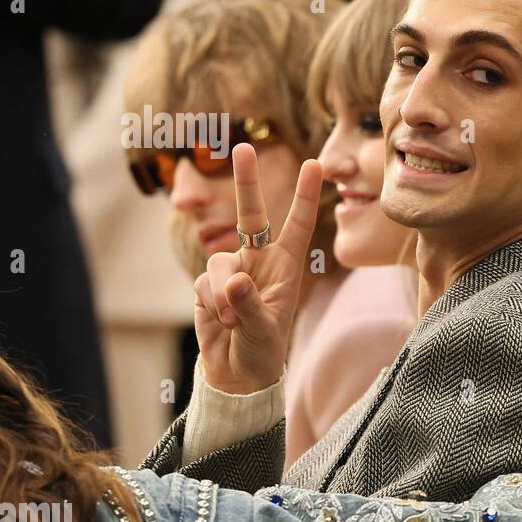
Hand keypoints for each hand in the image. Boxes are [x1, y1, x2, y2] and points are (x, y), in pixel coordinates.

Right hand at [193, 144, 322, 394]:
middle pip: (251, 216)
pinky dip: (212, 304)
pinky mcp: (208, 284)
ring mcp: (232, 270)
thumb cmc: (263, 350)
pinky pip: (204, 283)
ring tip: (235, 322)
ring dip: (223, 295)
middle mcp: (259, 261)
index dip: (306, 195)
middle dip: (246, 182)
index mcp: (287, 267)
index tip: (316, 164)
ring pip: (219, 260)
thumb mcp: (263, 331)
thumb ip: (249, 305)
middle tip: (244, 147)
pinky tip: (221, 322)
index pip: (298, 225)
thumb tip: (233, 279)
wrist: (236, 373)